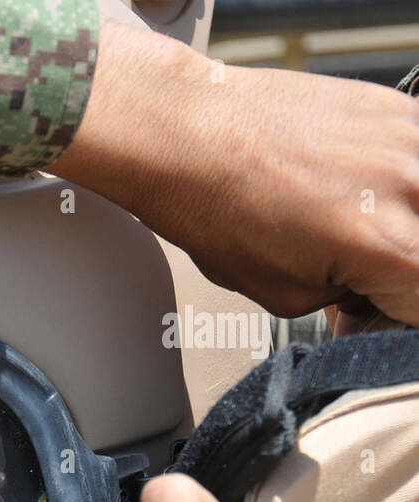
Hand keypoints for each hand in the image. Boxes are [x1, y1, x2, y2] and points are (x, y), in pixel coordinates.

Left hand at [52, 21, 418, 323]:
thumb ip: (345, 306)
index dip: (399, 314)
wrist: (186, 133)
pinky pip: (417, 160)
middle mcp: (413, 187)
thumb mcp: (281, 294)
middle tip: (361, 278)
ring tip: (353, 230)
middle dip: (402, 275)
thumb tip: (369, 307)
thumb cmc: (215, 210)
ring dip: (402, 228)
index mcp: (386, 246)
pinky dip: (397, 184)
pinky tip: (353, 189)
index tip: (376, 311)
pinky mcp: (398, 107)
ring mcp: (412, 138)